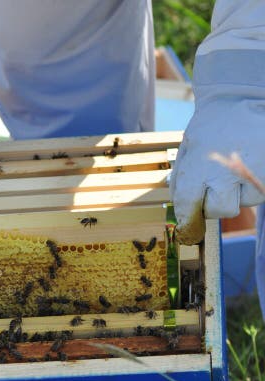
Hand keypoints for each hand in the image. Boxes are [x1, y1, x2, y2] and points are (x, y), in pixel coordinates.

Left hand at [171, 90, 264, 243]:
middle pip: (218, 211)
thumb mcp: (187, 150)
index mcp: (199, 167)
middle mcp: (226, 173)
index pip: (189, 205)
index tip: (187, 222)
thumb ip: (182, 180)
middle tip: (211, 188)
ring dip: (234, 194)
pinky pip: (257, 194)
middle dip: (212, 204)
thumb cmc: (210, 127)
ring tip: (230, 171)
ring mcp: (252, 173)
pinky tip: (245, 168)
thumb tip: (182, 209)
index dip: (187, 216)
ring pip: (241, 203)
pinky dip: (250, 187)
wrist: (241, 100)